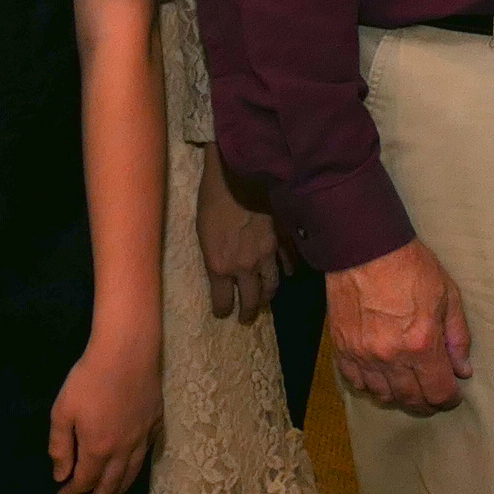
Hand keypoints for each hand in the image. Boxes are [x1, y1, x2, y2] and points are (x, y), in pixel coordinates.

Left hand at [50, 336, 159, 493]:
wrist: (127, 351)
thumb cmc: (89, 379)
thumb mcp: (63, 411)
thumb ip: (60, 446)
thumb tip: (61, 475)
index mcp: (98, 449)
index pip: (84, 480)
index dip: (71, 492)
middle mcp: (124, 449)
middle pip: (111, 484)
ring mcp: (143, 435)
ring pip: (133, 472)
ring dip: (121, 490)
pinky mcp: (156, 420)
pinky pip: (150, 451)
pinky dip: (141, 465)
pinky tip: (137, 466)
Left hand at [196, 147, 284, 321]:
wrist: (239, 174)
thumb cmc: (212, 199)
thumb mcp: (203, 233)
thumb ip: (214, 256)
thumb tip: (223, 269)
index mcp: (219, 266)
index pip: (223, 302)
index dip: (223, 310)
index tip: (224, 313)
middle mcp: (245, 266)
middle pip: (251, 300)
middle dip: (248, 312)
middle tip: (247, 318)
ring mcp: (268, 254)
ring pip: (272, 285)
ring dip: (268, 295)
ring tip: (266, 299)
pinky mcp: (284, 239)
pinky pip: (290, 262)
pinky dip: (289, 269)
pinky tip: (288, 272)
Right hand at [326, 240, 472, 410]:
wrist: (365, 249)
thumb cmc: (412, 267)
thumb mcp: (448, 296)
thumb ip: (458, 337)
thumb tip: (463, 370)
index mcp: (422, 344)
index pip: (438, 391)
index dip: (449, 399)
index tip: (454, 395)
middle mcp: (391, 357)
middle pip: (411, 399)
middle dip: (427, 404)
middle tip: (434, 398)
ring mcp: (363, 356)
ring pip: (382, 396)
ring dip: (399, 397)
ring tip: (410, 389)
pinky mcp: (342, 349)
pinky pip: (356, 382)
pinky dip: (371, 386)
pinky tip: (382, 378)